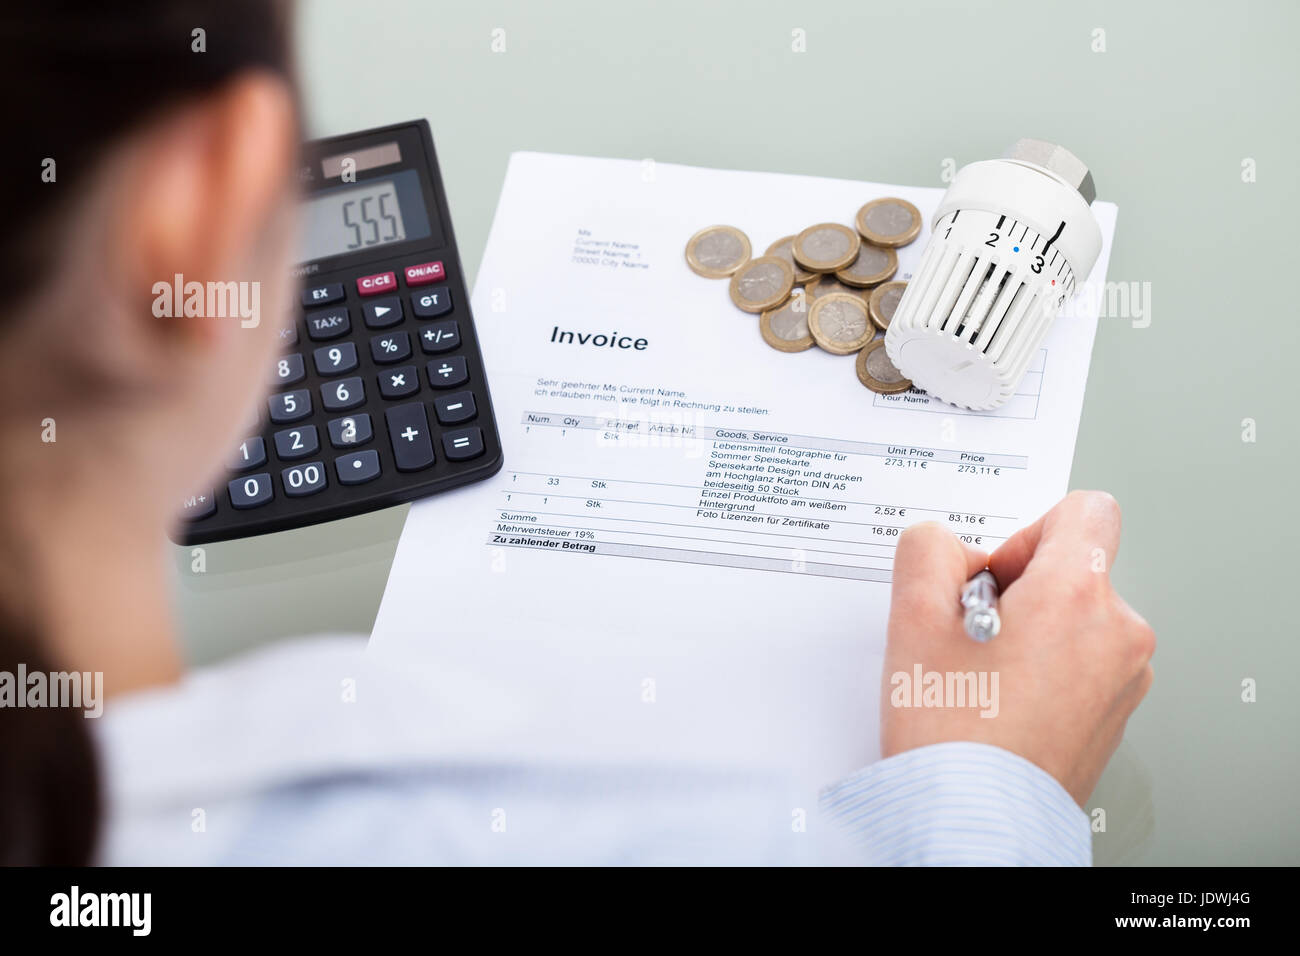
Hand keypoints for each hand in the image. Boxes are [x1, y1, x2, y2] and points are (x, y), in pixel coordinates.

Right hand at [880, 490, 1154, 804]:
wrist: (973, 821)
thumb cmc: (950, 732)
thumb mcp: (911, 618)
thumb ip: (926, 551)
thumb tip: (948, 548)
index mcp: (1077, 595)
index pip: (1086, 510)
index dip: (1027, 531)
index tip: (993, 578)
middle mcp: (1117, 633)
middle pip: (1073, 570)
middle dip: (1020, 591)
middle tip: (971, 637)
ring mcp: (1124, 681)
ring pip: (1077, 621)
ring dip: (1032, 632)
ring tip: (983, 677)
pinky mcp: (1115, 719)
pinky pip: (1083, 667)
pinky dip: (1046, 672)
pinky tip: (1000, 705)